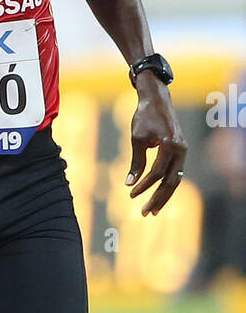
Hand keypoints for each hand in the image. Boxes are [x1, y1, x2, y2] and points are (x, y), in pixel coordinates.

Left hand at [126, 76, 187, 215]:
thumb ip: (136, 162)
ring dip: (163, 196)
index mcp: (171, 145)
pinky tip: (157, 196)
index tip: (130, 193)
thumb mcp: (137, 138)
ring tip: (152, 211)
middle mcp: (181, 150)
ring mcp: (183, 151)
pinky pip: (175, 172)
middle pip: (171, 182)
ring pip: (175, 179)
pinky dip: (166, 185)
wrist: (157, 99)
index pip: (157, 172)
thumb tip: (129, 183)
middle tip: (144, 213)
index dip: (144, 185)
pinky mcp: (180, 151)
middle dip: (157, 199)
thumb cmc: (144, 116)